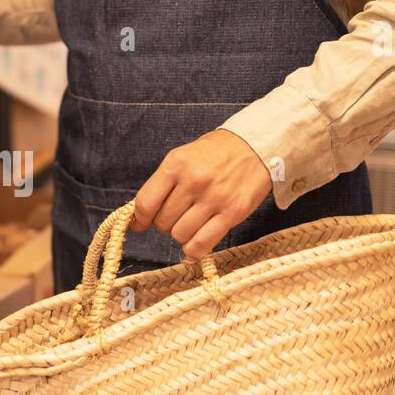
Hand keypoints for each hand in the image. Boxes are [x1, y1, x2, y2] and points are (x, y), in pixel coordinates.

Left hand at [131, 130, 272, 258]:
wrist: (255, 146)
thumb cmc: (215, 153)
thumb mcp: (183, 157)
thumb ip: (161, 184)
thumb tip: (139, 219)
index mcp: (176, 163)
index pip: (145, 203)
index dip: (140, 219)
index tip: (141, 223)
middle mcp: (194, 180)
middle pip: (162, 222)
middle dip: (164, 224)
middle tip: (177, 216)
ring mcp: (214, 198)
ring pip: (180, 235)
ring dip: (181, 234)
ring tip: (191, 222)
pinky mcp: (232, 213)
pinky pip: (201, 244)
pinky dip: (194, 248)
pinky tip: (197, 239)